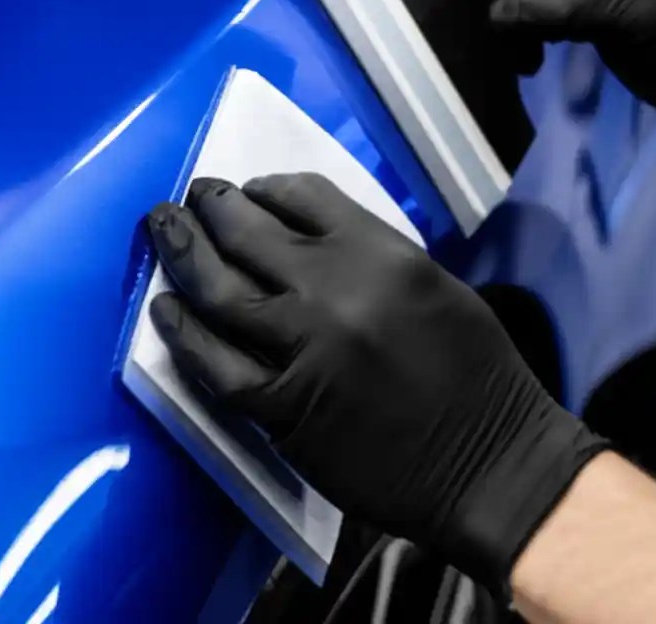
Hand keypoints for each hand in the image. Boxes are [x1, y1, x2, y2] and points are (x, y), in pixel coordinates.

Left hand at [146, 174, 606, 591]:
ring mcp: (305, 348)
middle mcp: (338, 291)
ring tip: (163, 232)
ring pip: (220, 291)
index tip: (243, 192)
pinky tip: (164, 312)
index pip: (303, 196)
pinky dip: (185, 335)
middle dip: (209, 208)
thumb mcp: (434, 288)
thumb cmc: (477, 378)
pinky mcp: (284, 406)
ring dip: (182, 255)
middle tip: (187, 200)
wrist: (492, 466)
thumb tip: (300, 237)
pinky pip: (217, 365)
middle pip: (248, 234)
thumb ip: (369, 255)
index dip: (262, 189)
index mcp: (384, 254)